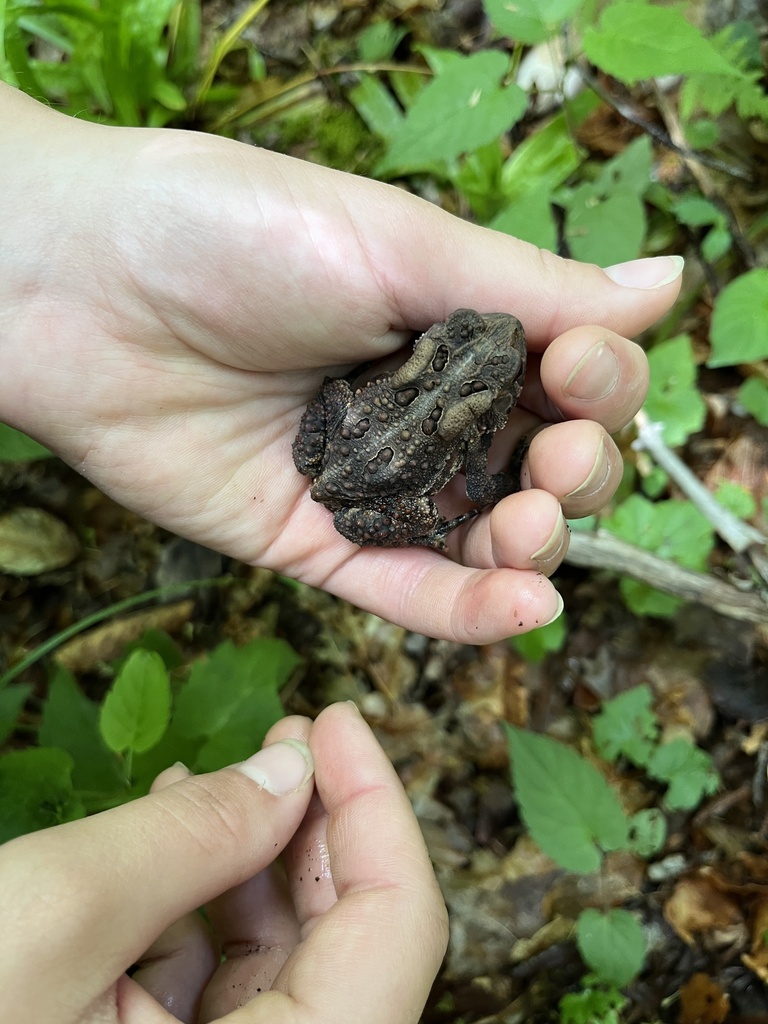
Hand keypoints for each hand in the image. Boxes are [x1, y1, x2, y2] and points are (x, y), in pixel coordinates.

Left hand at [0, 84, 681, 640]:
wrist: (81, 286)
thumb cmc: (239, 232)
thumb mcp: (399, 245)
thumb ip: (532, 289)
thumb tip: (668, 284)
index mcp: (455, 327)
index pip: (569, 376)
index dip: (599, 384)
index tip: (581, 369)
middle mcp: (424, 409)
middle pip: (541, 466)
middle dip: (577, 470)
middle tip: (558, 457)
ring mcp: (371, 481)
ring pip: (484, 539)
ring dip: (535, 546)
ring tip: (538, 528)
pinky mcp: (313, 540)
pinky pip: (403, 589)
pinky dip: (466, 609)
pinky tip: (525, 605)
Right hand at [0, 704, 445, 1022]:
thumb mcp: (53, 917)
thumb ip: (192, 837)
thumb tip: (292, 768)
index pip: (397, 939)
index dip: (379, 813)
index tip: (335, 719)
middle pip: (347, 947)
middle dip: (322, 827)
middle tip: (294, 735)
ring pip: (283, 964)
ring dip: (261, 858)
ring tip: (232, 774)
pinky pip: (217, 987)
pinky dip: (204, 903)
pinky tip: (172, 837)